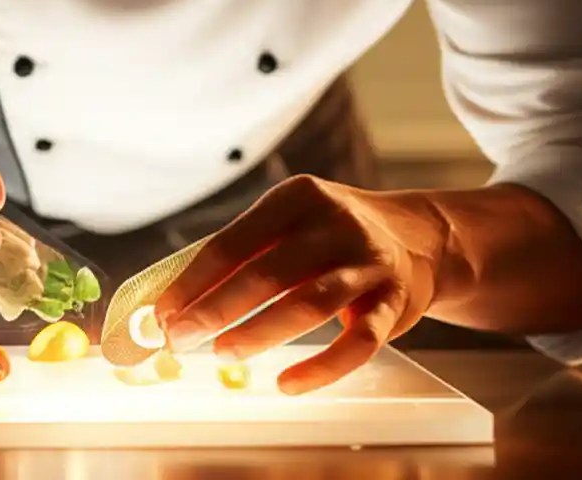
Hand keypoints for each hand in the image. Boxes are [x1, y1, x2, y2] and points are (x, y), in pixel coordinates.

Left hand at [154, 175, 447, 394]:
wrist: (419, 238)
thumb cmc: (331, 237)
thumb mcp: (289, 223)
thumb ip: (239, 255)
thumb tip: (175, 303)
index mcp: (297, 198)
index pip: (232, 243)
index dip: (192, 282)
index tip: (162, 314)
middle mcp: (336, 223)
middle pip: (266, 272)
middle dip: (215, 309)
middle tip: (180, 338)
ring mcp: (369, 262)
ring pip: (308, 302)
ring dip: (259, 332)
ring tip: (224, 353)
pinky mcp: (396, 302)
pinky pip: (357, 343)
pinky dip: (321, 368)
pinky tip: (288, 383)